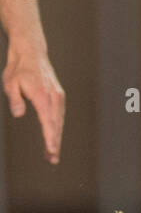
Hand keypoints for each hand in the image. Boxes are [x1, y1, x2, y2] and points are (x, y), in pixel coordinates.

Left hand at [3, 45, 65, 163]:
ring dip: (57, 137)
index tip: (51, 151)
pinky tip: (53, 136)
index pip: (48, 121)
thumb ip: (14, 99)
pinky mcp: (58, 95)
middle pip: (56, 124)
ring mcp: (58, 96)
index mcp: (42, 95)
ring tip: (52, 153)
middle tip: (52, 159)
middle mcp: (54, 96)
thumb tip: (19, 115)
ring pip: (59, 121)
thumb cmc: (18, 68)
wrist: (31, 52)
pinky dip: (57, 127)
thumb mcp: (10, 83)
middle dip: (55, 143)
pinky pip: (59, 115)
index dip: (50, 138)